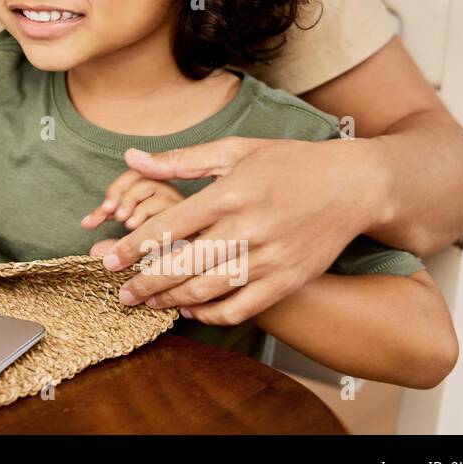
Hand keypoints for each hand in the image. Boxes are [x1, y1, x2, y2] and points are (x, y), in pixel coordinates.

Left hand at [87, 137, 379, 324]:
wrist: (353, 186)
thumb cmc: (288, 162)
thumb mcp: (234, 150)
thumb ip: (180, 161)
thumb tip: (131, 159)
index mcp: (229, 194)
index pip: (167, 226)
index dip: (133, 247)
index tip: (109, 260)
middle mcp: (247, 228)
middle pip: (181, 265)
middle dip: (144, 283)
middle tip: (121, 292)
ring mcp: (269, 258)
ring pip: (207, 290)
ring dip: (170, 300)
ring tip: (147, 303)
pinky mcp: (287, 279)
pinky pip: (241, 307)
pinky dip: (210, 313)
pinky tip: (190, 308)